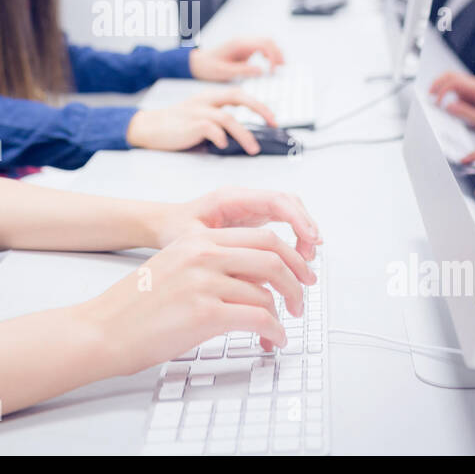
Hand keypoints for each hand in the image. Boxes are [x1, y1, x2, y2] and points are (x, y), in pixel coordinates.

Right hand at [77, 228, 316, 377]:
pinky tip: (272, 340)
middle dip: (296, 279)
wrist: (104, 329)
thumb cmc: (136, 306)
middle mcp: (203, 253)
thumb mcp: (176, 267)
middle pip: (272, 257)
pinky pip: (259, 319)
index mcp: (197, 238)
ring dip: (283, 313)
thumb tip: (257, 279)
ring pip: (268, 292)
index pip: (261, 236)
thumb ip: (214, 264)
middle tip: (300, 299)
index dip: (289, 256)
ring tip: (281, 327)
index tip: (299, 272)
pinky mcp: (205, 313)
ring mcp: (204, 282)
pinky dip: (274, 331)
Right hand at [126, 89, 275, 154]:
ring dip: (244, 134)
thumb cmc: (175, 127)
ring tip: (253, 149)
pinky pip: (211, 129)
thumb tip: (241, 139)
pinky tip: (224, 146)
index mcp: (210, 97)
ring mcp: (198, 111)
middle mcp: (206, 100)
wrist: (148, 127)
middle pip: (238, 97)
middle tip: (273, 123)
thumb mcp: (199, 118)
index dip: (258, 104)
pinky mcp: (191, 124)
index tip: (272, 118)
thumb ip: (218, 123)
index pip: (239, 94)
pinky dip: (220, 138)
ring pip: (228, 117)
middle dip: (259, 108)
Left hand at [150, 186, 321, 259]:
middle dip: (305, 227)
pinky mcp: (252, 218)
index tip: (312, 239)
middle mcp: (244, 199)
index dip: (298, 219)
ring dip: (302, 234)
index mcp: (231, 198)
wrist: (163, 224)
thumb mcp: (191, 241)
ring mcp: (250, 207)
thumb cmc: (173, 229)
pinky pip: (281, 222)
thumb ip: (221, 253)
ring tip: (306, 262)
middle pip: (288, 204)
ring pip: (288, 212)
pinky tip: (294, 259)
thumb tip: (251, 275)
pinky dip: (292, 238)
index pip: (276, 201)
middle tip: (312, 257)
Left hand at [189, 37, 284, 80]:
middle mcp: (243, 40)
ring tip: (280, 66)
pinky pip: (261, 46)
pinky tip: (270, 64)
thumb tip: (261, 71)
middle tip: (282, 68)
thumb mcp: (224, 72)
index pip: (264, 44)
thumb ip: (243, 70)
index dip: (273, 56)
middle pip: (268, 40)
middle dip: (277, 53)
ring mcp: (243, 43)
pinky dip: (268, 53)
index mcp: (239, 44)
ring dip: (274, 52)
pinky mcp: (243, 48)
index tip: (274, 70)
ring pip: (266, 42)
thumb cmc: (208, 67)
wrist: (197, 63)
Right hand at [429, 71, 474, 138]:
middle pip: (450, 75)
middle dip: (437, 83)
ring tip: (432, 96)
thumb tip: (448, 106)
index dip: (443, 90)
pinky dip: (443, 88)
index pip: (455, 82)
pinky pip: (452, 84)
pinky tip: (439, 98)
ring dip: (439, 84)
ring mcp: (470, 87)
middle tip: (429, 95)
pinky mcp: (466, 91)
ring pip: (450, 77)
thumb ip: (465, 113)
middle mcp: (473, 85)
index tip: (438, 103)